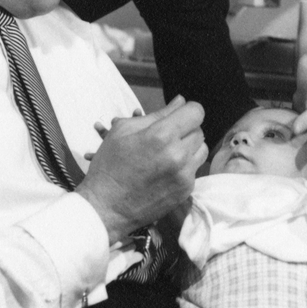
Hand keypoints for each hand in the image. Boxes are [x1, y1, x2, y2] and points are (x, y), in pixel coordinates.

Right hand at [76, 96, 207, 244]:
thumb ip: (157, 114)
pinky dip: (185, 165)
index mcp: (162, 135)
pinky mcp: (186, 190)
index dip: (187, 110)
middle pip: (199, 130)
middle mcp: (178, 154)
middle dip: (186, 128)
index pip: (196, 112)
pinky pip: (195, 168)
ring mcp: (185, 175)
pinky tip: (166, 169)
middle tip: (166, 136)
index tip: (177, 116)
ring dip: (189, 147)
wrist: (105, 206)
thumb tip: (180, 100)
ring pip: (201, 149)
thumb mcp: (124, 130)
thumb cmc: (110, 164)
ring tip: (168, 152)